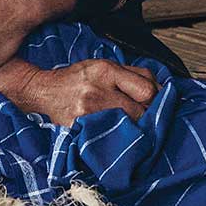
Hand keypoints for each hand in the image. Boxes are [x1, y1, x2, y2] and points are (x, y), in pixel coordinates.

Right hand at [0, 59, 159, 128]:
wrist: (43, 91)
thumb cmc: (79, 79)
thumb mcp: (105, 66)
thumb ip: (135, 74)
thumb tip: (162, 90)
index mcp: (106, 71)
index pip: (146, 90)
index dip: (155, 99)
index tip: (154, 103)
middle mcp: (96, 91)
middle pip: (139, 112)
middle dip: (146, 117)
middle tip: (142, 118)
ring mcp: (86, 113)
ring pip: (126, 128)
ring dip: (132, 130)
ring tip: (127, 127)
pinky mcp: (78, 129)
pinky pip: (108, 139)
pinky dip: (114, 139)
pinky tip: (113, 135)